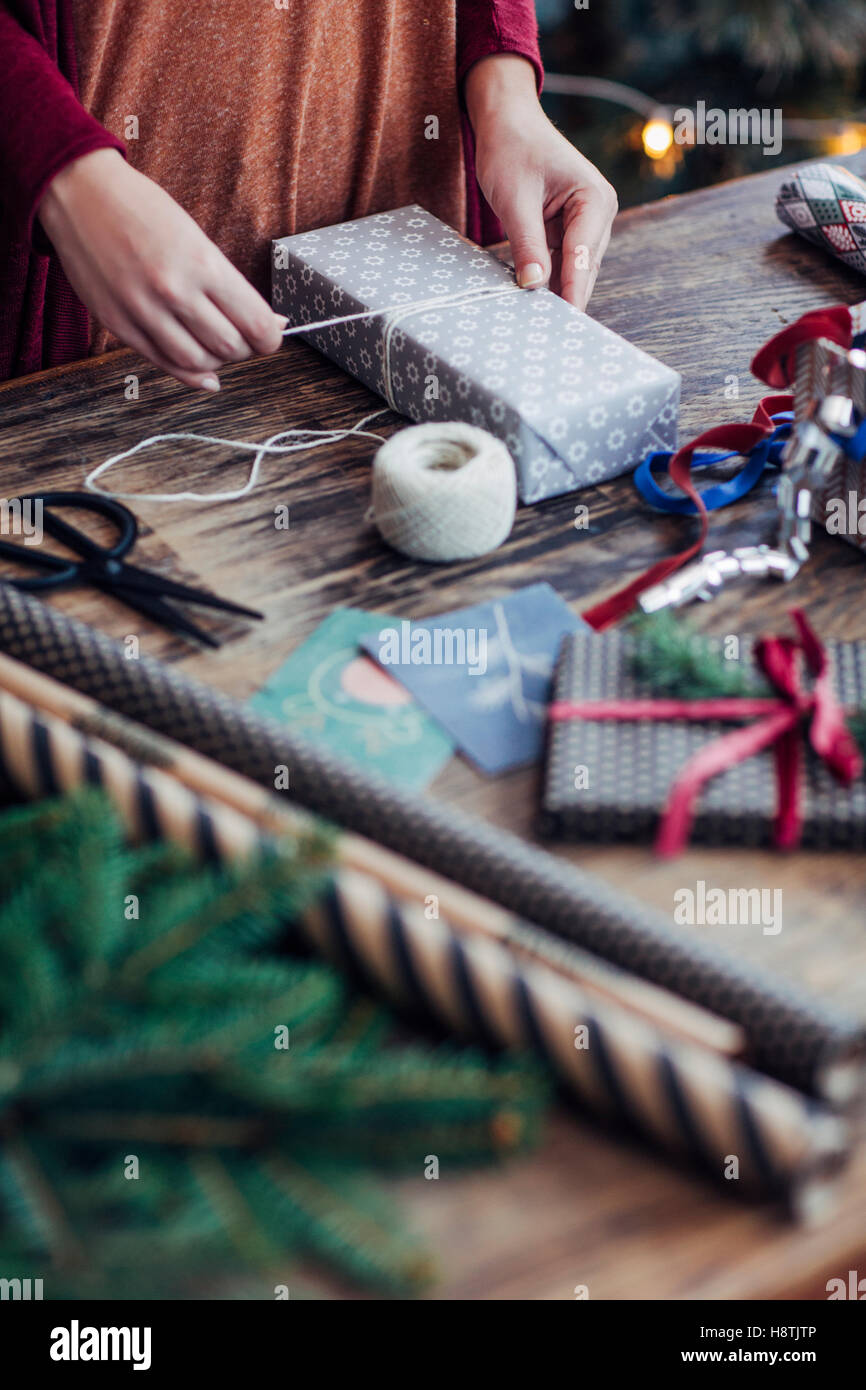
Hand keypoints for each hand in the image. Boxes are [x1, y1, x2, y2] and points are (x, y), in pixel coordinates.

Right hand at [38, 149, 285, 389]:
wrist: (79, 192)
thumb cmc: (141, 208)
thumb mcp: (196, 236)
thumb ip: (229, 284)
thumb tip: (271, 321)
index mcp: (202, 263)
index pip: (256, 324)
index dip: (271, 337)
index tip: (271, 334)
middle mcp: (174, 291)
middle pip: (230, 348)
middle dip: (245, 349)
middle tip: (242, 338)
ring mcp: (143, 311)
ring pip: (198, 363)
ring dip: (216, 362)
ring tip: (214, 346)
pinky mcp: (119, 324)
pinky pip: (163, 364)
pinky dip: (189, 373)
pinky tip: (201, 371)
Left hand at [465, 54, 617, 308]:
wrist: (506, 122)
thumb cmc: (511, 149)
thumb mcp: (514, 198)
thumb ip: (526, 243)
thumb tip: (533, 286)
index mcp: (595, 199)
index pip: (582, 256)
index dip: (572, 291)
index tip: (564, 324)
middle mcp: (598, 213)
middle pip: (583, 269)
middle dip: (567, 299)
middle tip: (551, 337)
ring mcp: (586, 224)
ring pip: (573, 271)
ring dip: (557, 294)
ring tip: (543, 328)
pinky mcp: (568, 232)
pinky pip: (560, 264)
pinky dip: (548, 282)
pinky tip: (535, 306)